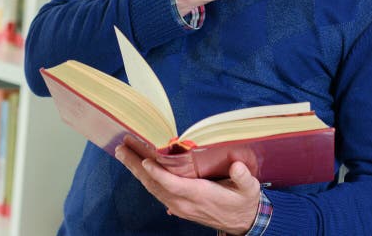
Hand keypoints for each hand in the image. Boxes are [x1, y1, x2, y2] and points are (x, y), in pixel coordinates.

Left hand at [115, 138, 261, 234]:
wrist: (242, 223)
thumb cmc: (244, 202)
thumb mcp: (250, 190)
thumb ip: (243, 178)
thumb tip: (237, 167)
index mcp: (200, 195)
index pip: (174, 184)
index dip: (158, 173)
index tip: (145, 160)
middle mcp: (184, 202)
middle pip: (155, 184)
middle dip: (136, 166)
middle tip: (122, 149)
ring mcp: (178, 206)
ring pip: (152, 188)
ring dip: (136, 170)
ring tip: (123, 153)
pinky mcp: (177, 206)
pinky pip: (156, 191)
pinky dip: (144, 178)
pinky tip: (136, 167)